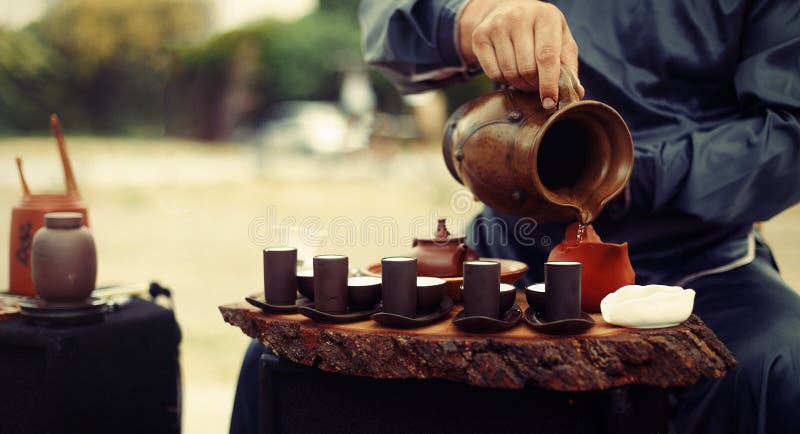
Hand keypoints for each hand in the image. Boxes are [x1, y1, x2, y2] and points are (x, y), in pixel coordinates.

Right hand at [458, 0, 584, 107]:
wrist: (508, 9)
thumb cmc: (540, 30)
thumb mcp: (560, 39)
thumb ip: (569, 65)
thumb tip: (576, 93)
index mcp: (545, 15)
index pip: (547, 56)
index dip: (549, 83)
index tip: (550, 102)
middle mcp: (519, 16)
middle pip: (527, 68)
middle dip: (534, 84)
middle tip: (537, 83)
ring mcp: (497, 25)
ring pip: (510, 73)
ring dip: (519, 83)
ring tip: (525, 75)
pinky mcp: (480, 36)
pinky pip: (493, 73)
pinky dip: (503, 78)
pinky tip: (508, 67)